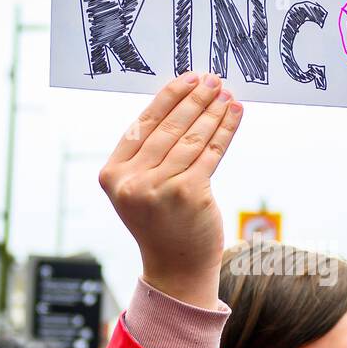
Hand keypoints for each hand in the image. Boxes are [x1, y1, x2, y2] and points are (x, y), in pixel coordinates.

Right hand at [100, 72, 241, 308]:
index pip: (141, 125)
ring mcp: (160, 189)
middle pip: (168, 128)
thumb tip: (180, 105)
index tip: (187, 78)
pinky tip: (234, 114)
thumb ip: (148, 154)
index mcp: (112, 175)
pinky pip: (210, 153)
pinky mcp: (189, 194)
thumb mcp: (140, 189)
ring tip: (226, 93)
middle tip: (212, 79)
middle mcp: (132, 181)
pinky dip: (225, 130)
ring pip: (191, 138)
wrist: (176, 268)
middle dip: (194, 99)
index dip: (167, 98)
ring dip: (212, 111)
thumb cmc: (162, 223)